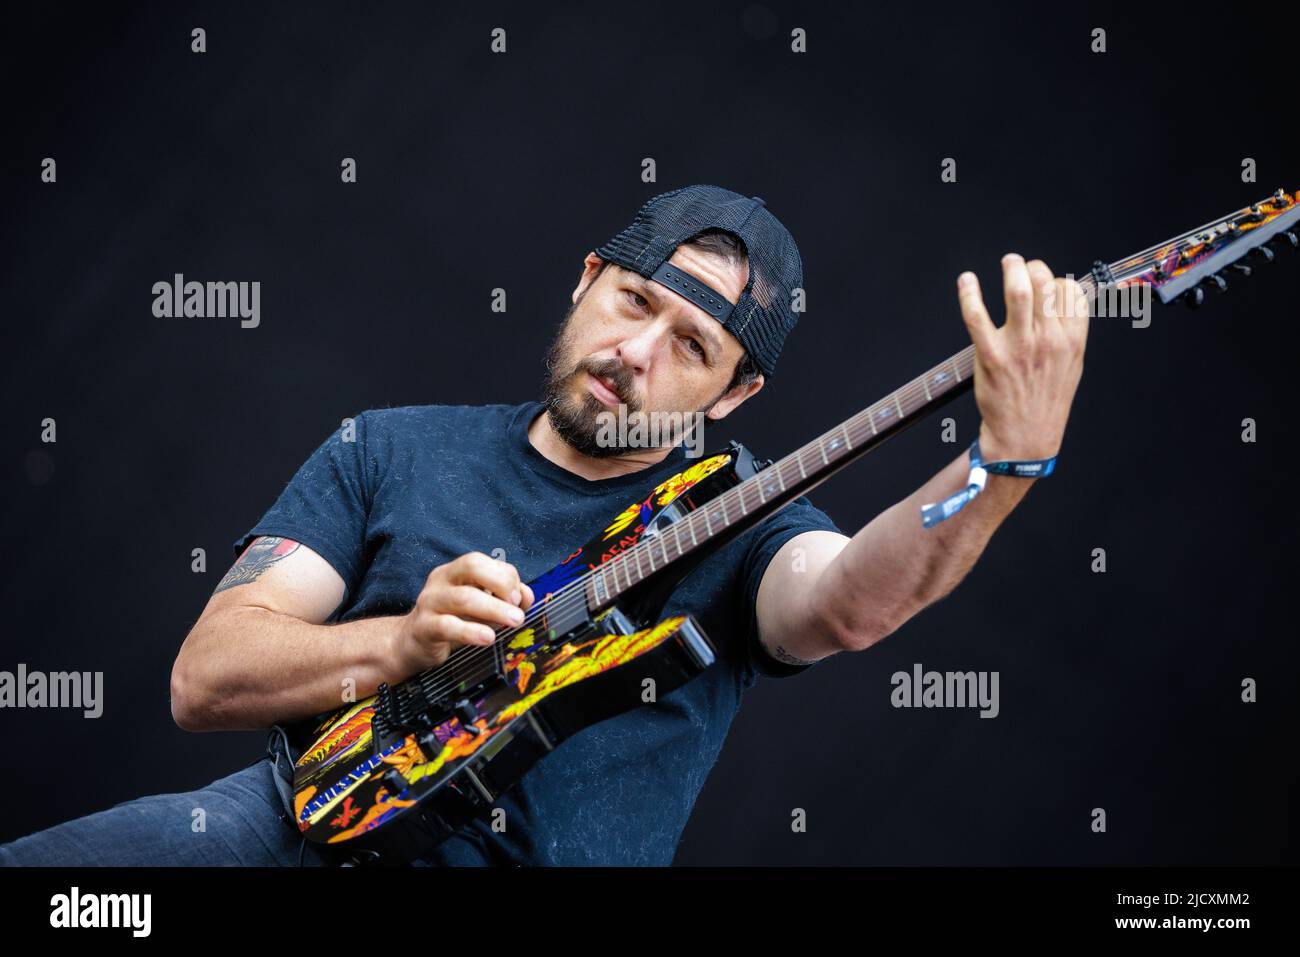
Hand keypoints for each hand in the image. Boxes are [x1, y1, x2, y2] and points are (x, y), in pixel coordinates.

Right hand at [389, 552, 533, 675]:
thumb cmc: (452, 621)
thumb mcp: (480, 607)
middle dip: (501, 583)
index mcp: (455, 571)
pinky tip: (488, 637)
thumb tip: (527, 596)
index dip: (506, 576)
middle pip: (472, 567)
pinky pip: (447, 626)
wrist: (412, 643)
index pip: (482, 561)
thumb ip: (503, 598)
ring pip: (463, 597)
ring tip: (514, 621)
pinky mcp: (424, 627)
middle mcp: (441, 581)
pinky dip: (470, 631)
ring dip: (494, 609)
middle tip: (518, 607)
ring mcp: (430, 602)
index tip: (518, 598)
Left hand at [957, 253, 1088, 461]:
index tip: (1044, 284)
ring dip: (1011, 268)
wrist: (1025, 438)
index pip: (1069, 291)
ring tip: (1007, 262)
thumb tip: (1064, 292)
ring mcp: (1019, 347)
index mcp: (1072, 341)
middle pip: (1045, 283)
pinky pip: (977, 315)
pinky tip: (966, 281)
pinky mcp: (991, 356)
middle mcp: (1049, 340)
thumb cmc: (1046, 399)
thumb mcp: (1072, 365)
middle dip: (1032, 266)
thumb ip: (1070, 330)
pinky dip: (969, 293)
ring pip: (1018, 291)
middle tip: (1019, 264)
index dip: (1055, 281)